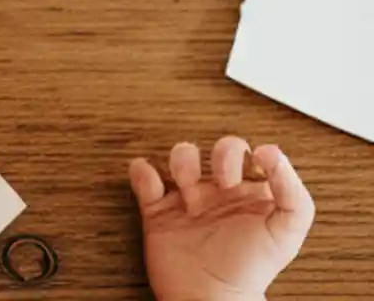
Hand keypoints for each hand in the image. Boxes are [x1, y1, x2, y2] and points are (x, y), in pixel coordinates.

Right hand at [128, 138, 314, 300]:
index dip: (250, 154)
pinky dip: (142, 172)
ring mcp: (187, 200)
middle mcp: (219, 193)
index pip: (251, 157)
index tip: (255, 162)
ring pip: (180, 156)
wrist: (208, 297)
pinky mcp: (159, 211)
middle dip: (219, 155)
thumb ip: (293, 194)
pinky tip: (152, 182)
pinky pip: (145, 179)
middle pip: (216, 150)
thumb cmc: (249, 269)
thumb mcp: (286, 233)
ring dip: (181, 159)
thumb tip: (273, 153)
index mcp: (249, 195)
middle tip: (224, 181)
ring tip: (187, 184)